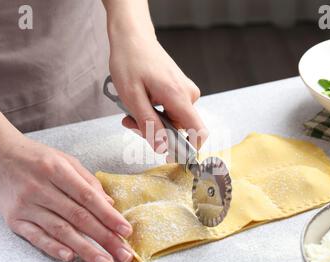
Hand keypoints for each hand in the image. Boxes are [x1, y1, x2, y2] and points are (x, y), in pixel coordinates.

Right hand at [0, 136, 133, 261]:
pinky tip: (70, 257)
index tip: (126, 231)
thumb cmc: (37, 157)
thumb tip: (110, 204)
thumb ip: (88, 181)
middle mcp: (40, 188)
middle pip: (78, 217)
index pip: (88, 197)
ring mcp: (26, 205)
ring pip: (60, 230)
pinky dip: (53, 247)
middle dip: (104, 237)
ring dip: (85, 249)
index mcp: (57, 170)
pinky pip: (36, 236)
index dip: (108, 216)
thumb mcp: (65, 160)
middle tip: (123, 254)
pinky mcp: (14, 219)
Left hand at [109, 31, 208, 151]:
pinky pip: (171, 110)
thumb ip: (148, 124)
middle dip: (155, 131)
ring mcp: (186, 91)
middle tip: (130, 122)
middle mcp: (188, 95)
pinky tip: (139, 102)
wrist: (133, 37)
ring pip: (173, 121)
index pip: (199, 132)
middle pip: (180, 129)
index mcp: (178, 97)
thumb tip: (162, 148)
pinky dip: (154, 112)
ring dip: (151, 121)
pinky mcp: (181, 90)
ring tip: (130, 110)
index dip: (188, 150)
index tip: (170, 156)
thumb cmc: (130, 62)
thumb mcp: (132, 97)